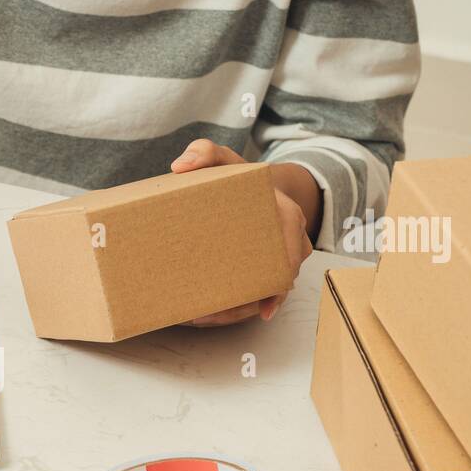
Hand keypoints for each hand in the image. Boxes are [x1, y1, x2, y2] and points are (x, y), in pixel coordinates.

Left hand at [169, 139, 317, 325]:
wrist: (256, 186)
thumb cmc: (240, 176)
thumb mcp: (224, 159)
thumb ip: (204, 153)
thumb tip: (180, 166)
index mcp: (288, 218)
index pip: (289, 258)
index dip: (274, 286)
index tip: (251, 303)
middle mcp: (290, 244)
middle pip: (273, 286)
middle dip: (240, 307)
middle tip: (203, 315)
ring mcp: (278, 261)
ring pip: (261, 296)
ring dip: (231, 313)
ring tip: (196, 318)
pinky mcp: (265, 271)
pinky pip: (255, 296)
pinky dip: (233, 309)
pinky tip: (205, 316)